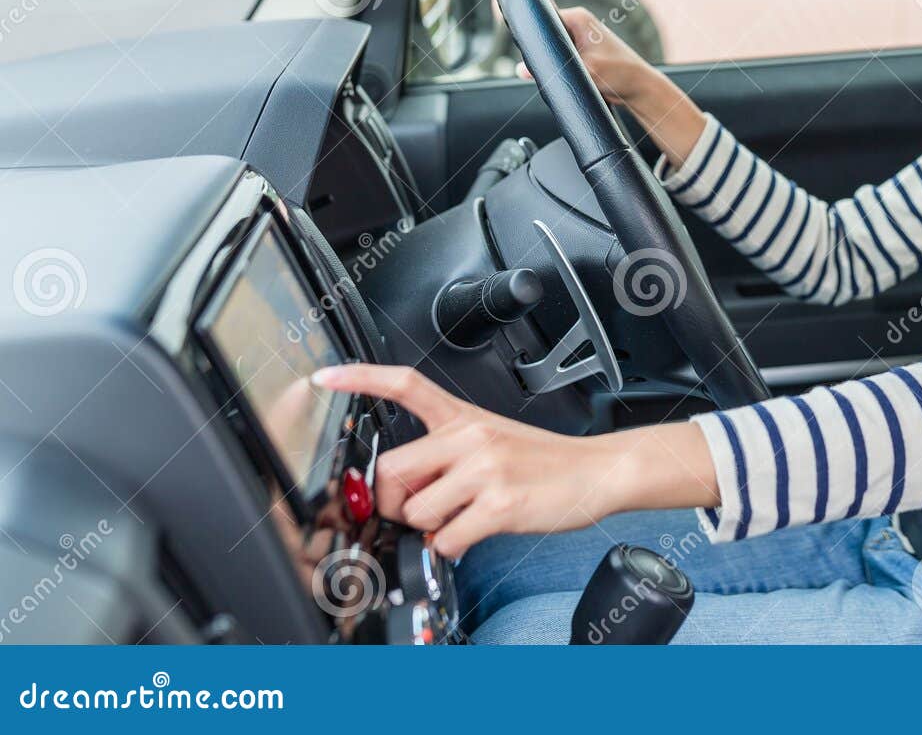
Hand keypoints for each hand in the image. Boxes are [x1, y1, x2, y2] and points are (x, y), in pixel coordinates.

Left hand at [312, 363, 618, 556]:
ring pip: (416, 511)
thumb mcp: (492, 441)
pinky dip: (452, 547)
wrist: (595, 471)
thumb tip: (406, 496)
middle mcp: (470, 436)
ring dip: (429, 528)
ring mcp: (485, 468)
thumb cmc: (543, 462)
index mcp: (463, 417)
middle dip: (394, 503)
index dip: (359, 378)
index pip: (405, 384)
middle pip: (393, 469)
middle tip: (417, 511)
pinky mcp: (499, 502)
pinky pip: (446, 538)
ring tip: (459, 520)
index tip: (324, 376)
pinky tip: (474, 534)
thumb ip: (446, 458)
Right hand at [517, 6, 655, 105]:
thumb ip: (552, 68)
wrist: (639, 89)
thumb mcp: (584, 71)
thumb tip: (521, 70)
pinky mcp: (583, 54)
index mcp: (578, 17)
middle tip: (553, 68)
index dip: (535, 37)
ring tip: (569, 73)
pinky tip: (570, 79)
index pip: (543, 20)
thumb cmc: (620, 73)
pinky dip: (562, 70)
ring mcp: (580, 39)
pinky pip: (563, 60)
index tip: (531, 52)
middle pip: (546, 36)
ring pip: (554, 51)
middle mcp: (578, 24)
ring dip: (554, 64)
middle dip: (545, 53)